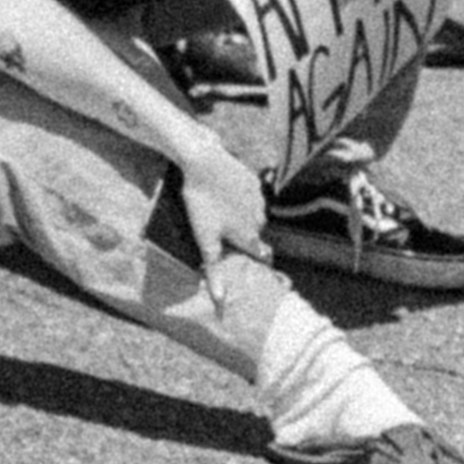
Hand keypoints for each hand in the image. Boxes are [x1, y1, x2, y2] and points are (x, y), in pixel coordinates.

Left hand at [164, 129, 266, 270]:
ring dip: (241, 216)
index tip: (245, 257)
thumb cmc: (202, 203)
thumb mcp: (204, 239)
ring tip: (220, 210)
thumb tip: (221, 300)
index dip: (254, 258)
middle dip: (243, 236)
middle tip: (223, 230)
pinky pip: (250, 195)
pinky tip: (224, 192)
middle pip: (255, 235)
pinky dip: (240, 197)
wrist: (204, 163)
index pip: (261, 255)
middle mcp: (259, 220)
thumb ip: (214, 270)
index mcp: (249, 236)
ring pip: (253, 214)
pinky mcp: (253, 181)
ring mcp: (258, 199)